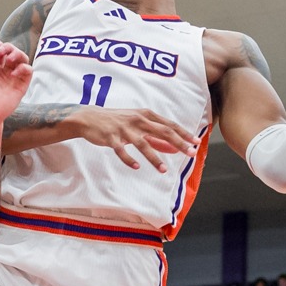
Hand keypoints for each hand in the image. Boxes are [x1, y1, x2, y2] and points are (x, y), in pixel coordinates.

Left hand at [0, 41, 33, 127]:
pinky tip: (12, 73)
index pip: (2, 51)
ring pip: (23, 59)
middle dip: (8, 47)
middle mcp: (5, 71)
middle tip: (0, 52)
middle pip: (13, 52)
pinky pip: (28, 71)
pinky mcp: (21, 86)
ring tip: (9, 59)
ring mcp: (14, 78)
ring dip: (17, 54)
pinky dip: (23, 67)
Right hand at [73, 107, 197, 172]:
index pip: (169, 125)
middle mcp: (137, 120)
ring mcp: (124, 129)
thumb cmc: (117, 122)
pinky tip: (137, 167)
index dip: (184, 133)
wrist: (89, 118)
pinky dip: (129, 159)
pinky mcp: (111, 138)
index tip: (196, 142)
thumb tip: (174, 147)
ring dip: (154, 158)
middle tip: (190, 154)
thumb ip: (156, 137)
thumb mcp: (138, 126)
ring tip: (163, 170)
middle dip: (178, 143)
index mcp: (146, 115)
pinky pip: (121, 150)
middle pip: (162, 132)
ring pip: (143, 144)